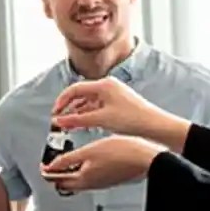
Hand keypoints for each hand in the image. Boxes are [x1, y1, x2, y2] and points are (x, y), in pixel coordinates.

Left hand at [39, 136, 165, 192]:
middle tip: (51, 164)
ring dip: (69, 173)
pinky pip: (90, 178)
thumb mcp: (89, 151)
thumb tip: (50, 166)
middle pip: (67, 183)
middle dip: (57, 174)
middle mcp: (91, 184)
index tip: (43, 165)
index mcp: (84, 178)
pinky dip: (83, 172)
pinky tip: (86, 162)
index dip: (47, 172)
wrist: (146, 159)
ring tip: (66, 161)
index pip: (58, 180)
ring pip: (79, 181)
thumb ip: (68, 159)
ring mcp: (101, 182)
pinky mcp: (110, 178)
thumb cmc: (123, 153)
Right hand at [51, 77, 183, 146]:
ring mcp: (114, 94)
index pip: (75, 89)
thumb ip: (77, 120)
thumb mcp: (100, 120)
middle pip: (82, 94)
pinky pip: (98, 106)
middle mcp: (109, 86)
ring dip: (79, 112)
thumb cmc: (132, 119)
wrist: (154, 125)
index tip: (55, 112)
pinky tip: (85, 124)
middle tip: (60, 118)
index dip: (62, 101)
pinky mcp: (119, 103)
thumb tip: (59, 120)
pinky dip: (90, 114)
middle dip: (69, 107)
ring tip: (70, 124)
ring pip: (90, 101)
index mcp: (104, 85)